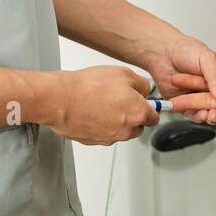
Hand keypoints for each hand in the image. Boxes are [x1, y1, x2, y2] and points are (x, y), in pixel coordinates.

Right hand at [45, 65, 213, 144]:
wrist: (61, 99)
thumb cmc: (89, 86)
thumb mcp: (123, 74)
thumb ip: (141, 84)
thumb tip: (144, 91)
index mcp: (137, 113)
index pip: (154, 117)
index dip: (151, 108)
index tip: (148, 104)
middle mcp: (125, 130)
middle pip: (138, 127)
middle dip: (133, 116)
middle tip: (121, 100)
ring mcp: (109, 138)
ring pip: (120, 131)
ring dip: (116, 121)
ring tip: (102, 103)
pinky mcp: (93, 141)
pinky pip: (103, 134)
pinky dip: (101, 125)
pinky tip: (92, 111)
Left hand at [145, 37, 215, 127]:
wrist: (162, 52)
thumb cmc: (185, 49)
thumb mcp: (207, 58)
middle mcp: (213, 88)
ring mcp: (200, 97)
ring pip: (209, 111)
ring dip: (211, 116)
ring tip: (211, 116)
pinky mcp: (186, 105)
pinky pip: (194, 114)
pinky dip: (197, 116)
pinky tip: (200, 115)